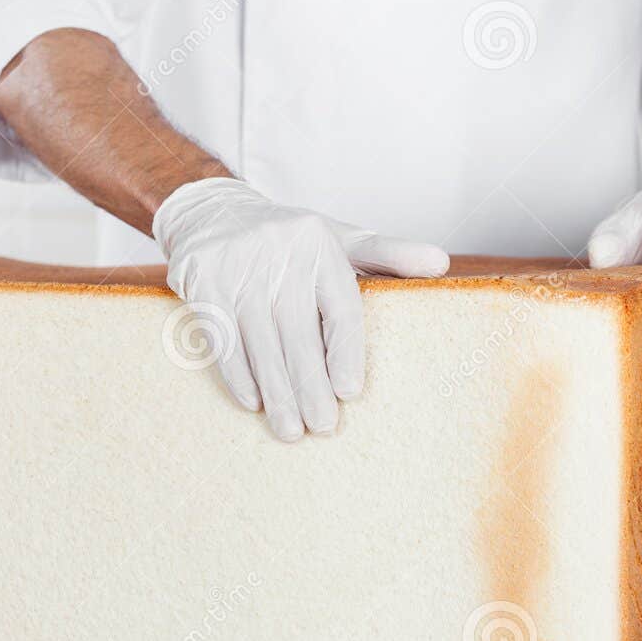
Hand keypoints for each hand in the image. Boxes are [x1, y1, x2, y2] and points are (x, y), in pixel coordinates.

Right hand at [152, 177, 448, 439]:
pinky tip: (254, 403)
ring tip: (290, 431)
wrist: (212, 210)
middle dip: (310, 385)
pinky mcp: (201, 280)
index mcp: (320, 245)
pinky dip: (239, 374)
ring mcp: (236, 266)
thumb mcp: (342, 238)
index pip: (339, 306)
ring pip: (260, 341)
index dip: (345, 352)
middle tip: (323, 428)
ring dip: (276, 391)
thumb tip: (441, 264)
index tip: (349, 393)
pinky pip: (221, 337)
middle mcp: (279, 253)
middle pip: (299, 332)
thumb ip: (389, 254)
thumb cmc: (291, 240)